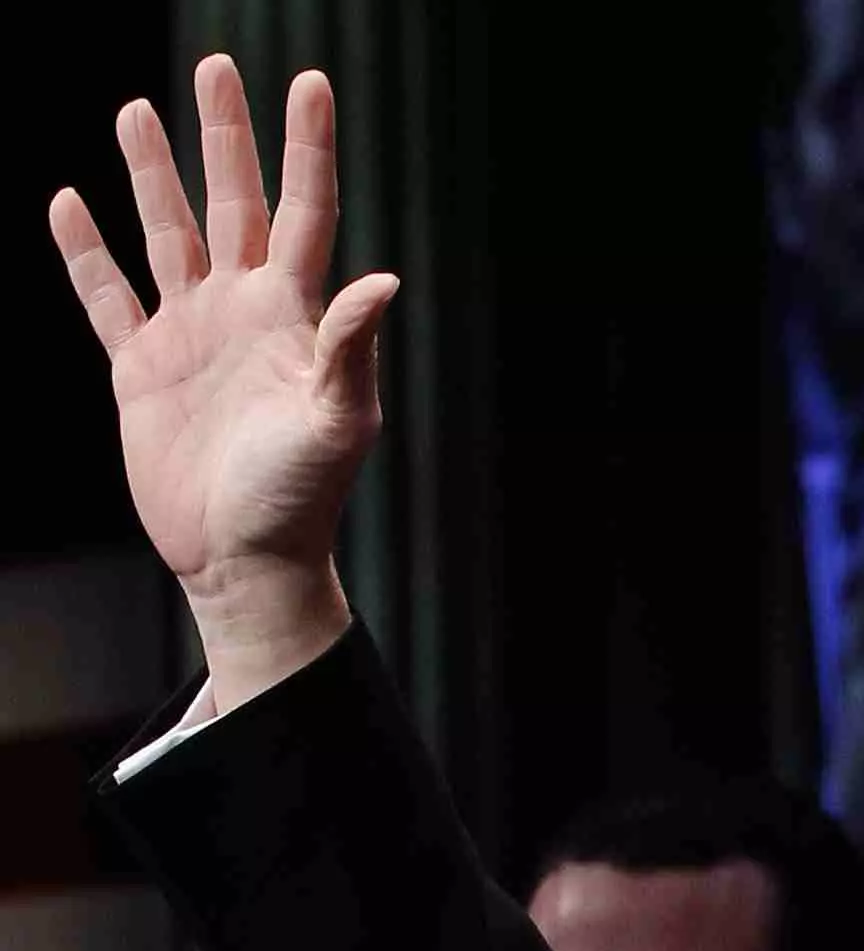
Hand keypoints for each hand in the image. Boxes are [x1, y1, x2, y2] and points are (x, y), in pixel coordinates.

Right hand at [47, 56, 396, 705]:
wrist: (245, 560)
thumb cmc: (300, 499)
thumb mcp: (338, 423)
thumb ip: (351, 348)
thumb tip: (382, 278)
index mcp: (295, 316)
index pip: (306, 211)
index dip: (306, 147)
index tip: (308, 82)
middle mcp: (243, 312)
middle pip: (234, 203)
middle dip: (224, 136)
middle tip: (218, 66)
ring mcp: (190, 336)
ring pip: (167, 234)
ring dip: (153, 175)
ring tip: (138, 111)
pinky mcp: (141, 370)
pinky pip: (107, 297)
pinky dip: (86, 253)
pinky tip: (70, 204)